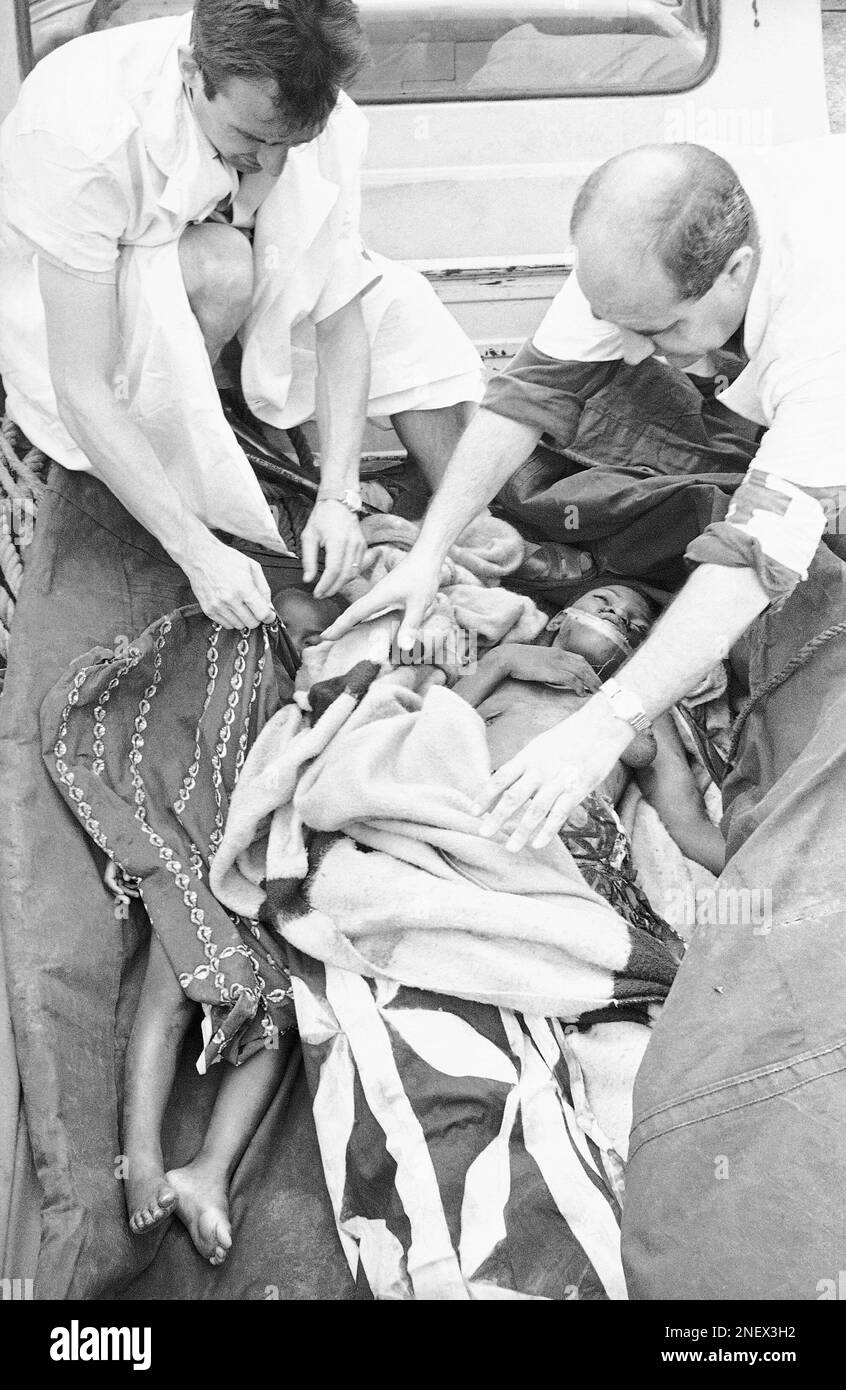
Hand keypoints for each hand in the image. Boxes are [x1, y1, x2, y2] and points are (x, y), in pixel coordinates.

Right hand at [183, 534, 275, 628]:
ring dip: (243, 619)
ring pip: (239, 626)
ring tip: (241, 605)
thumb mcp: (252, 566)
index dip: (268, 616)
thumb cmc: (226, 559)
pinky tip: (231, 607)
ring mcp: (217, 606)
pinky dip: (231, 619)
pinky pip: (225, 624)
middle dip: (257, 617)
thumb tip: (268, 606)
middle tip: (255, 609)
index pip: (262, 614)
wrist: (199, 556)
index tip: (269, 615)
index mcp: (243, 587)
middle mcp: (230, 599)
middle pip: (251, 623)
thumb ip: (264, 588)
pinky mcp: (208, 610)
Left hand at [301, 500, 366, 597]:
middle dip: (333, 588)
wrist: (339, 501)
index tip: (317, 593)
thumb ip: (309, 559)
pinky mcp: (363, 546)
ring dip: (341, 584)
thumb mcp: (309, 536)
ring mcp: (360, 545)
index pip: (333, 570)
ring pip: (354, 573)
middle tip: (321, 595)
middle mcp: (352, 544)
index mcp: (337, 541)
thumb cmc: (323, 516)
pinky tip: (338, 579)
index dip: (325, 585)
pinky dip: (348, 576)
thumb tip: (308, 579)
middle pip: (345, 575)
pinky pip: (358, 566)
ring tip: (328, 589)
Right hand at [320, 551, 440, 645]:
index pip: (353, 614)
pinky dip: (362, 615)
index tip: (325, 636)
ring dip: (349, 619)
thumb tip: (403, 647)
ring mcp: (381, 592)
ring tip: (340, 631)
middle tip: (325, 637)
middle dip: (339, 624)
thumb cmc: (422, 577)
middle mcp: (376, 594)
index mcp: (378, 597)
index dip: (339, 626)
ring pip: (360, 608)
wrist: (427, 556)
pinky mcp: (388, 591)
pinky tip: (364, 619)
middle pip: (353, 611)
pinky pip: (370, 606)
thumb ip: (410, 625)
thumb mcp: (419, 604)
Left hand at [471, 697, 631, 851]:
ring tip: (510, 847)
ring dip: (521, 830)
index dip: (485, 795)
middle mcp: (540, 769)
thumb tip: (506, 783)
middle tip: (483, 833)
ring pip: (536, 810)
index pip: (500, 778)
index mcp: (528, 757)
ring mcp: (558, 780)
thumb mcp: (540, 745)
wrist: (601, 726)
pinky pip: (560, 814)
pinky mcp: (577, 790)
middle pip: (513, 796)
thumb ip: (524, 765)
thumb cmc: (569, 736)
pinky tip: (537, 844)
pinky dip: (548, 831)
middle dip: (497, 817)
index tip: (473, 811)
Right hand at [501, 645, 601, 695]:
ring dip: (591, 682)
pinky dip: (579, 686)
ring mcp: (557, 662)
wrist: (508, 657)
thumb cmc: (520, 661)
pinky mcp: (552, 671)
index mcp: (557, 652)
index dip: (590, 670)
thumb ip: (550, 666)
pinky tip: (581, 693)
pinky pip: (571, 679)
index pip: (580, 660)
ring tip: (596, 692)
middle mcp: (560, 655)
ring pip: (581, 672)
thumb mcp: (539, 660)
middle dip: (595, 677)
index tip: (595, 680)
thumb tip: (556, 676)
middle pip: (585, 665)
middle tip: (602, 689)